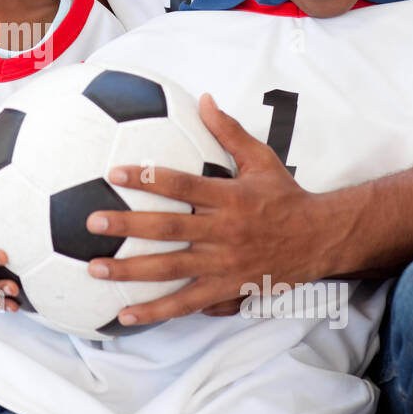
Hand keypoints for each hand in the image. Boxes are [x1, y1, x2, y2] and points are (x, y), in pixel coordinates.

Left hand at [85, 94, 332, 324]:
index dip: (149, 178)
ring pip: (172, 270)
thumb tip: (204, 99)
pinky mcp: (226, 289)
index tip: (114, 172)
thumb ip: (229, 131)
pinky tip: (126, 314)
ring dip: (131, 271)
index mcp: (230, 197)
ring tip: (95, 269)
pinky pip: (187, 303)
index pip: (183, 185)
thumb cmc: (285, 196)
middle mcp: (224, 232)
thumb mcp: (262, 159)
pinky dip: (157, 312)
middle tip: (92, 222)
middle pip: (169, 229)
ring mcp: (224, 264)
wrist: (320, 239)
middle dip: (129, 225)